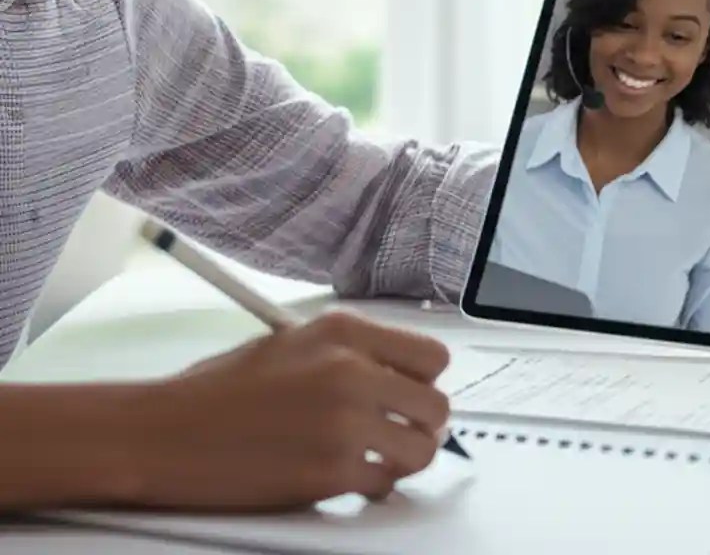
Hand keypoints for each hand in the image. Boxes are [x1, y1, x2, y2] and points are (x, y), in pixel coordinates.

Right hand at [131, 309, 450, 510]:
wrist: (163, 433)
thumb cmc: (217, 392)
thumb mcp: (292, 343)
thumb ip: (351, 352)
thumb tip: (400, 376)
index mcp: (344, 332)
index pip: (433, 357)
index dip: (425, 382)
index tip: (411, 395)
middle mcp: (351, 371)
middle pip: (437, 407)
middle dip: (421, 426)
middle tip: (400, 434)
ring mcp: (344, 423)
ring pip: (422, 450)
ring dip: (405, 460)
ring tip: (378, 458)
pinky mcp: (331, 470)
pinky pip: (384, 484)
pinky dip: (371, 487)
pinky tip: (346, 477)